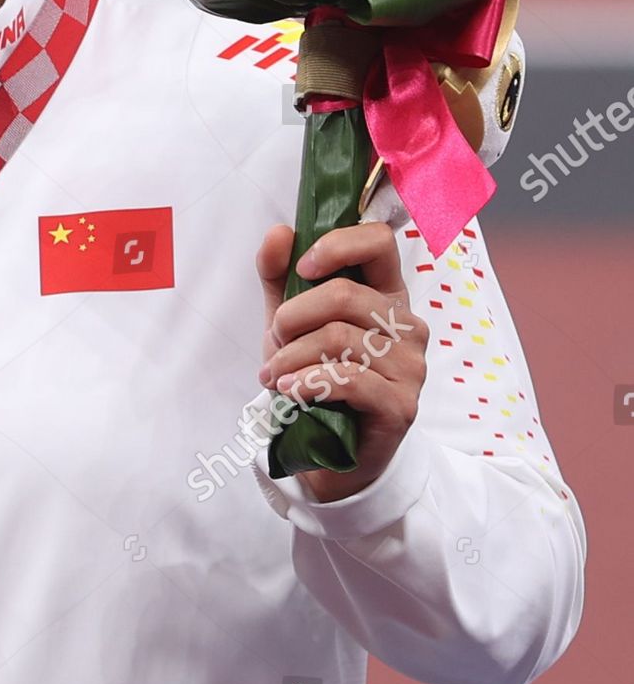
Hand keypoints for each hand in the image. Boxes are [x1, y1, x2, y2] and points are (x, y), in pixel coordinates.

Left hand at [255, 222, 428, 502]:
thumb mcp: (290, 323)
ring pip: (339, 337)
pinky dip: (307, 382)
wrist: (327, 451)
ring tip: (273, 373)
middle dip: (294, 315)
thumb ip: (280, 276)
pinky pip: (348, 379)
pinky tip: (288, 390)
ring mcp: (410, 367)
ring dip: (291, 355)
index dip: (338, 245)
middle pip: (345, 295)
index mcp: (387, 295)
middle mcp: (408, 326)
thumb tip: (278, 232)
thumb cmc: (314, 377)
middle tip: (274, 338)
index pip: (380, 242)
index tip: (302, 267)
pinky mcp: (400, 406)